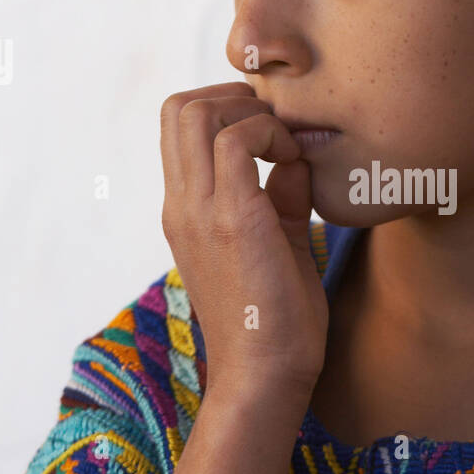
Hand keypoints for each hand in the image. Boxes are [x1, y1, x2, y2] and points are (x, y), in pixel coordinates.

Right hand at [160, 82, 328, 395]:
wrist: (266, 376)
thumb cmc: (277, 318)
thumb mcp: (276, 239)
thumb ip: (280, 194)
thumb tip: (295, 155)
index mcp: (185, 210)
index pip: (178, 125)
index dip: (224, 108)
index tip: (271, 135)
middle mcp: (182, 205)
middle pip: (177, 106)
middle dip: (233, 97)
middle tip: (276, 128)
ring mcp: (200, 212)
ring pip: (197, 113)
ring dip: (251, 114)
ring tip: (286, 147)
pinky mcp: (232, 221)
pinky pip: (236, 143)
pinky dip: (270, 136)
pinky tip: (296, 166)